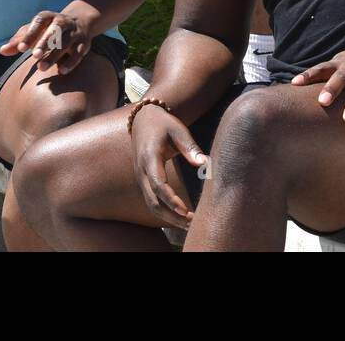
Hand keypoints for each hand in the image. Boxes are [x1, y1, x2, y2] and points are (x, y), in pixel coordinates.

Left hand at [0, 10, 88, 73]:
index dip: (30, 34)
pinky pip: (78, 53)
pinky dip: (71, 62)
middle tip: (34, 56)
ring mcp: (74, 33)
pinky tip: (62, 71)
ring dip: (55, 55)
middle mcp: (62, 22)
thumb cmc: (49, 29)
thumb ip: (19, 40)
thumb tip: (2, 51)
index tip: (20, 49)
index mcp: (48, 17)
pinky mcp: (83, 43)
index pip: (39, 22)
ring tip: (42, 68)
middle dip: (45, 43)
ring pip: (66, 43)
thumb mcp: (34, 31)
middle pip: (55, 31)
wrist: (80, 22)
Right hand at [130, 104, 206, 229]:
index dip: (171, 199)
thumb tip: (204, 164)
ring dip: (168, 218)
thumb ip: (190, 147)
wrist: (143, 119)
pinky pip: (151, 201)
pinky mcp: (143, 181)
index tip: (185, 210)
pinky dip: (164, 212)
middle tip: (192, 223)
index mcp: (149, 157)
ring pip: (151, 205)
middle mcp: (141, 171)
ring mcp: (140, 177)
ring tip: (188, 225)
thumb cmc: (163, 123)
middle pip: (153, 201)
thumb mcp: (178, 129)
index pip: (158, 184)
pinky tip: (180, 217)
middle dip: (171, 215)